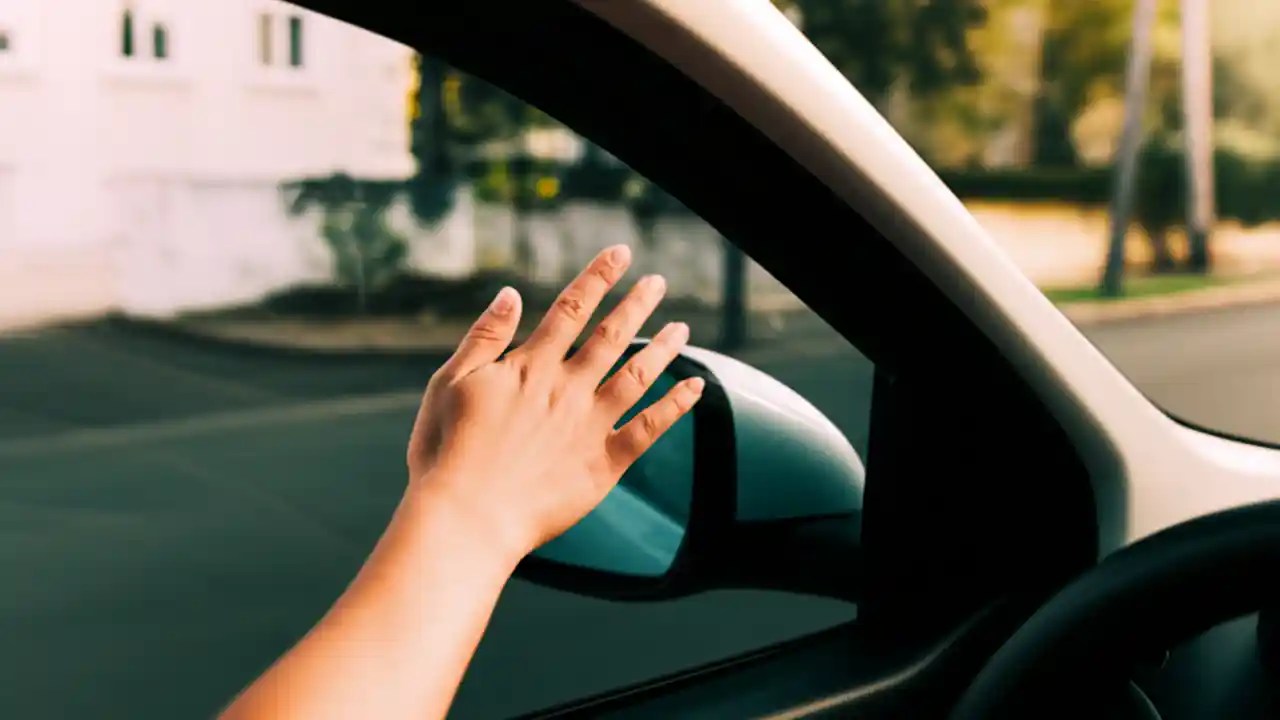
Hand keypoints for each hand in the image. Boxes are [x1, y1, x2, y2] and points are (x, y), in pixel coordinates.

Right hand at [406, 244, 704, 561]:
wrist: (467, 517)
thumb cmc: (446, 453)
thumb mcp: (450, 383)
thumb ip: (484, 337)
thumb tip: (510, 293)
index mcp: (530, 367)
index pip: (571, 308)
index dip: (597, 277)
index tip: (620, 253)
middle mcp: (566, 389)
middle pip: (611, 337)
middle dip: (638, 305)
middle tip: (658, 283)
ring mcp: (589, 425)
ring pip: (637, 375)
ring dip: (663, 348)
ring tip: (682, 327)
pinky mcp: (604, 464)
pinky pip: (650, 428)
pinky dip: (676, 405)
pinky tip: (695, 387)